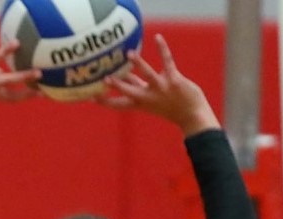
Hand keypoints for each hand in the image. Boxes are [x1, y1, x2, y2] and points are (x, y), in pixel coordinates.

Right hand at [99, 35, 219, 134]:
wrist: (192, 115)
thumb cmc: (170, 107)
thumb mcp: (151, 100)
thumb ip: (139, 88)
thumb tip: (126, 76)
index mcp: (140, 103)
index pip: (119, 104)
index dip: (105, 101)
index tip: (91, 97)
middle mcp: (148, 97)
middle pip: (129, 90)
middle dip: (117, 84)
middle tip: (105, 78)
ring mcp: (160, 88)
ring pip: (147, 74)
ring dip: (138, 64)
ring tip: (129, 54)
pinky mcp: (173, 80)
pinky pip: (166, 61)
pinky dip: (162, 48)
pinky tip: (157, 38)